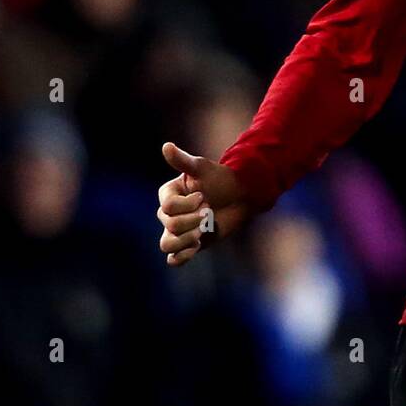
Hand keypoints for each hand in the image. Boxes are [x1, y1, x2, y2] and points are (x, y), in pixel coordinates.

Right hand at [156, 142, 253, 266]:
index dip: (187, 205)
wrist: (240, 195)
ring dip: (188, 239)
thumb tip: (166, 146)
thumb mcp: (202, 168)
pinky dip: (182, 256)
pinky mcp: (187, 245)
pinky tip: (197, 246)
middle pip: (170, 225)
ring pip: (167, 244)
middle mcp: (168, 213)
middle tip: (209, 212)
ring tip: (203, 231)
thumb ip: (183, 161)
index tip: (204, 196)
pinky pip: (173, 259)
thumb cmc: (220, 178)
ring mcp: (177, 230)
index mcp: (168, 194)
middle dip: (194, 220)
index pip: (167, 207)